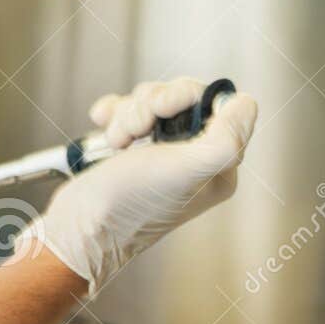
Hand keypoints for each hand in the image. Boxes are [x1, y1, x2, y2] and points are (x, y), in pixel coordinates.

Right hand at [14, 77, 257, 293]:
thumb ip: (227, 137)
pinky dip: (111, 113)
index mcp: (216, 165)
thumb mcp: (187, 170)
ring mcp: (157, 151)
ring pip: (150, 102)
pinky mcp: (128, 148)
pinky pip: (125, 111)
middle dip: (150, 106)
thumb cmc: (129, 204)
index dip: (186, 97)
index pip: (215, 104)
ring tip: (116, 141)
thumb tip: (244, 102)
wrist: (80, 225)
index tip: (163, 109)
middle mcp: (190, 157)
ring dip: (127, 114)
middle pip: (180, 98)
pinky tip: (101, 125)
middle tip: (136, 130)